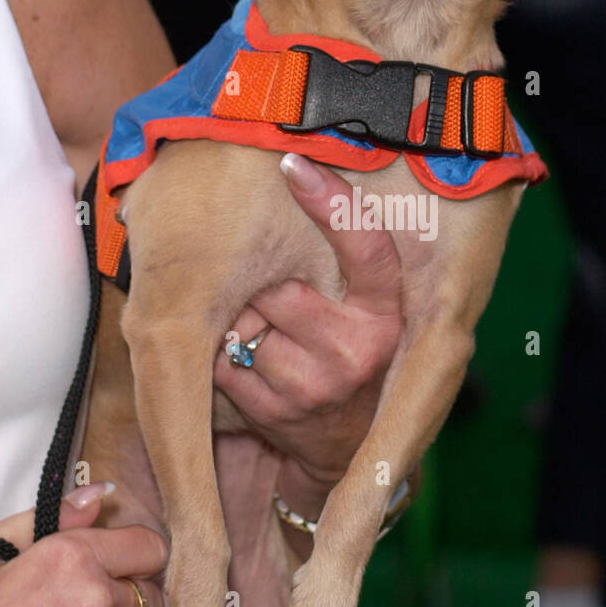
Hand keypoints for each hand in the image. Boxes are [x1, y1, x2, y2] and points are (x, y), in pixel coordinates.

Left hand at [213, 154, 402, 503]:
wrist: (347, 444)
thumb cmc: (351, 352)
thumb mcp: (372, 308)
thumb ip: (348, 260)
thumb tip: (298, 177)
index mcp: (385, 315)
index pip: (365, 247)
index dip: (330, 201)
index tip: (293, 162)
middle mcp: (357, 349)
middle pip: (277, 285)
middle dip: (262, 285)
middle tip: (273, 298)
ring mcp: (313, 385)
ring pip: (243, 322)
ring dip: (238, 322)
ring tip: (263, 334)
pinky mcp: (274, 411)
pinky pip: (221, 359)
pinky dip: (220, 354)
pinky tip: (245, 360)